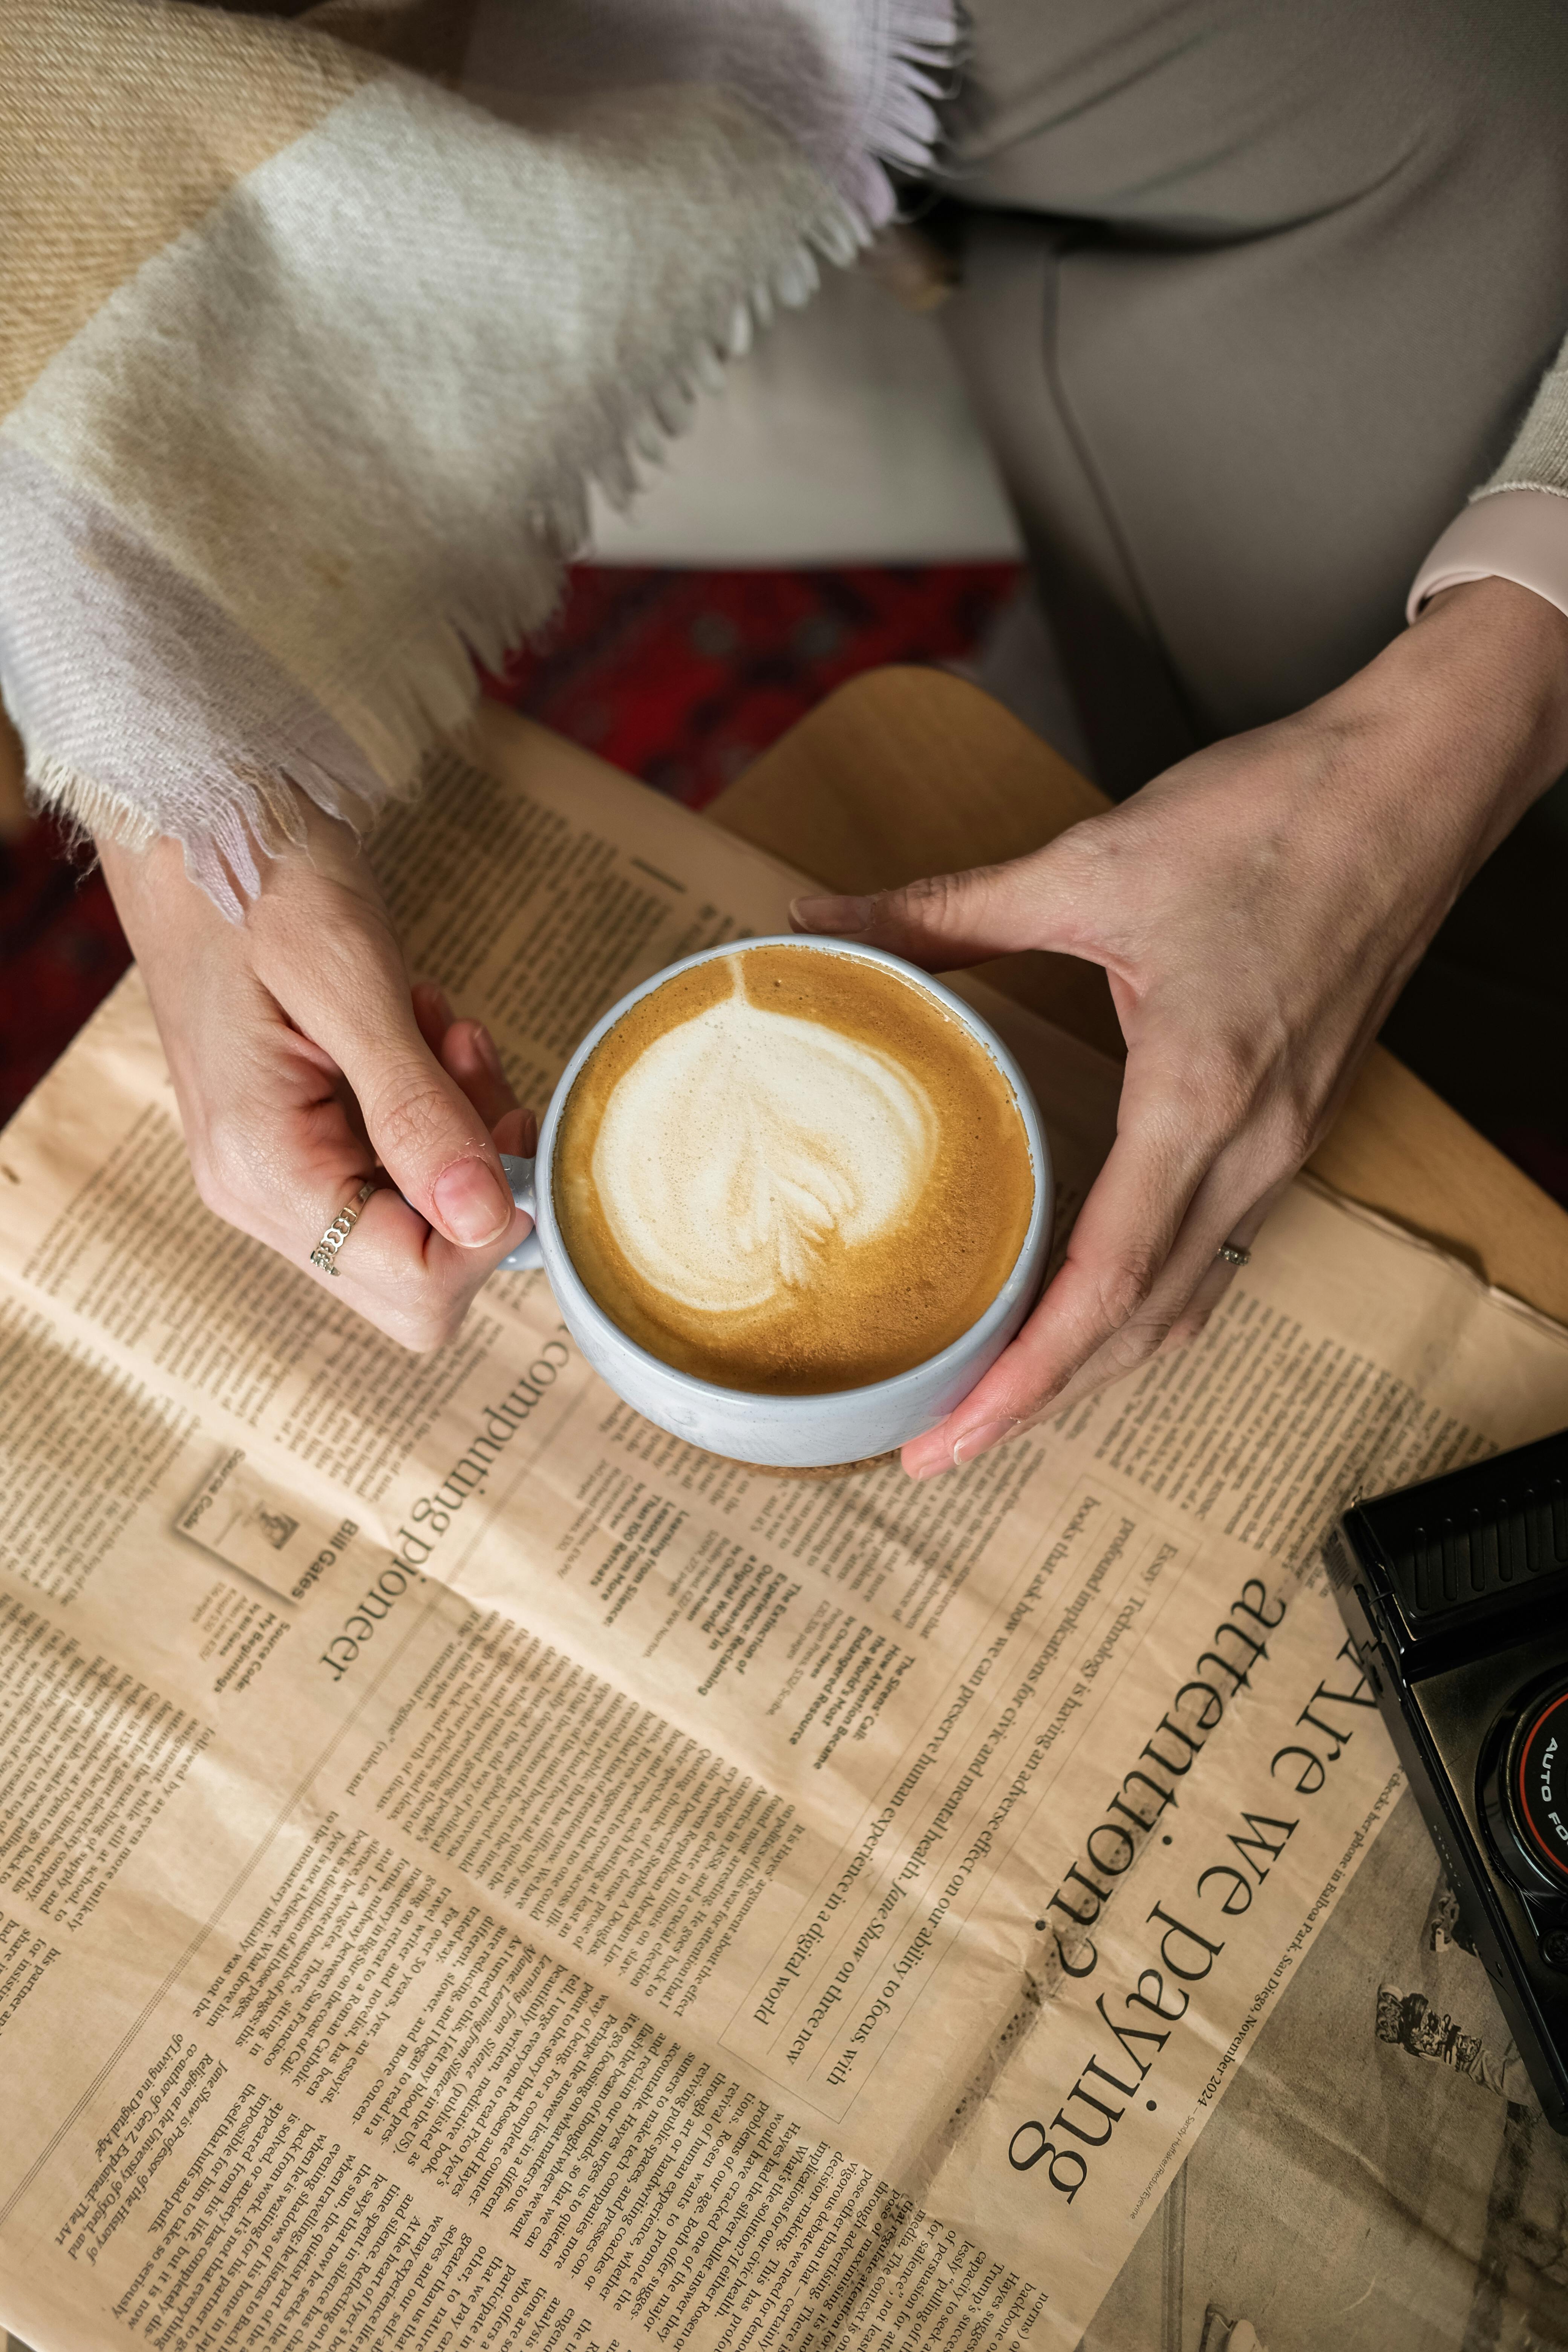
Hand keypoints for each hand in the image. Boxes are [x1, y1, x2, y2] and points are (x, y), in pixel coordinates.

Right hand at [98, 796, 534, 1350]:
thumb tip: (484, 1217)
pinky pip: (395, 1164)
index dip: (489, 1228)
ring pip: (416, 1216)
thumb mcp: (351, 984)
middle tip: (468, 1061)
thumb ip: (416, 1109)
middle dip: (475, 1178)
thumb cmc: (263, 878)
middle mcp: (261, 1192)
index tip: (505, 1119)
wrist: (197, 820)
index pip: (414, 1287)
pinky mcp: (297, 1133)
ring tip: (438, 1024)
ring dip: (457, 1127)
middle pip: (416, 1273)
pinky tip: (419, 1026)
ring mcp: (276, 1167)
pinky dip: (431, 1103)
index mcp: (266, 1171)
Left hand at [792, 577, 1567, 1475]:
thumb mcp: (1089, 863)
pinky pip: (1217, 1248)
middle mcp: (1255, 1146)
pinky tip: (1093, 1298)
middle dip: (1043, 1402)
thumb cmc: (1275, 817)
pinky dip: (1147, 1299)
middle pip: (1145, 1325)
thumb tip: (824, 927)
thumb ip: (946, 910)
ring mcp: (1287, 1143)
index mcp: (1200, 1098)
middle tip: (945, 1444)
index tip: (949, 1437)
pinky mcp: (1298, 1122)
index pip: (1105, 1285)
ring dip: (1100, 1361)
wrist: (1415, 783)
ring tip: (1006, 1392)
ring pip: (1188, 1298)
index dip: (1023, 1381)